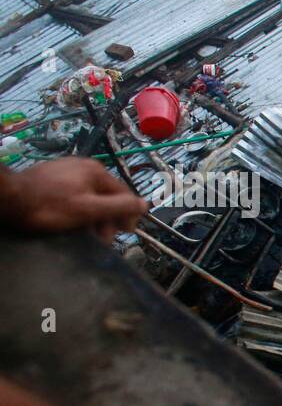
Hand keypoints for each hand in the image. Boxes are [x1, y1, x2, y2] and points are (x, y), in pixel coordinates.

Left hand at [0, 157, 146, 241]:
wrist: (11, 199)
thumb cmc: (52, 206)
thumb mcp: (90, 209)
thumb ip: (120, 206)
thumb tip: (145, 204)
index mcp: (96, 171)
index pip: (124, 193)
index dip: (128, 214)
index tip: (125, 233)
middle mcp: (83, 166)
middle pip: (106, 195)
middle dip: (108, 218)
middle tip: (101, 239)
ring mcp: (66, 170)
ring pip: (90, 195)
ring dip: (93, 215)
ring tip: (85, 232)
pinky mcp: (51, 177)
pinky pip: (75, 194)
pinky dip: (78, 208)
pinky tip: (71, 220)